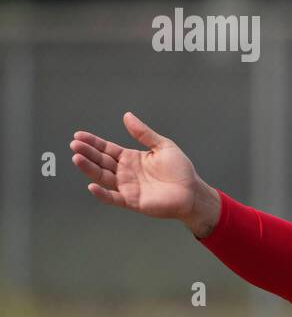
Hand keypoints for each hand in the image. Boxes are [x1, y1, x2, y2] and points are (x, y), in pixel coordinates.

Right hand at [70, 112, 219, 235]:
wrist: (192, 192)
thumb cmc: (179, 169)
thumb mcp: (162, 146)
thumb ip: (143, 133)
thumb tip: (127, 115)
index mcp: (130, 158)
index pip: (106, 149)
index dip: (93, 142)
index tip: (78, 136)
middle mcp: (125, 172)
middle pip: (101, 161)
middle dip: (87, 153)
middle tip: (74, 144)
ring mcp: (126, 187)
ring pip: (102, 177)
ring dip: (89, 168)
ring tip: (76, 158)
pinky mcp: (132, 201)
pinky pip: (113, 197)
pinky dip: (101, 193)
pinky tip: (91, 185)